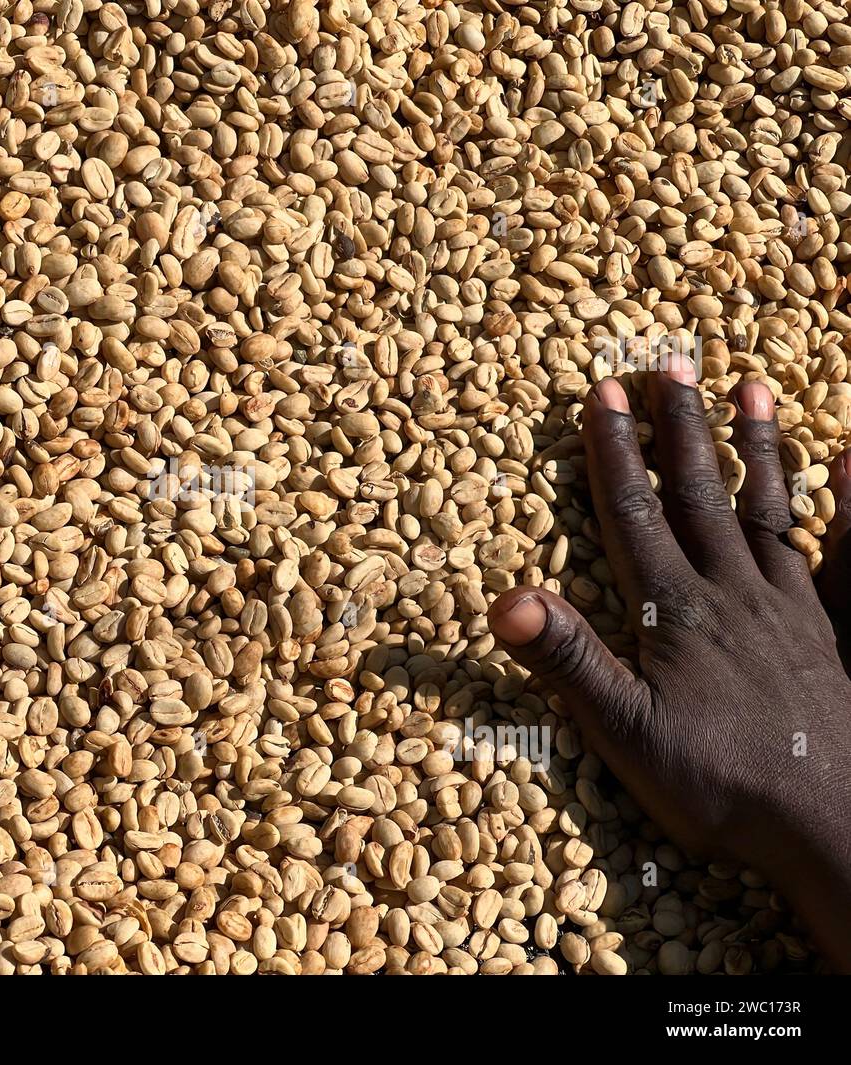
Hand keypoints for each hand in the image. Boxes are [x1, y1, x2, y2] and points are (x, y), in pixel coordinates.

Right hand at [488, 358, 850, 971]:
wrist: (834, 825)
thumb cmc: (720, 785)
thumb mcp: (624, 732)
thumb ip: (568, 661)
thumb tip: (506, 599)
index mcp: (676, 609)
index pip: (634, 514)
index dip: (614, 453)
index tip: (602, 393)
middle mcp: (732, 591)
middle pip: (699, 493)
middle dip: (678, 428)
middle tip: (668, 365)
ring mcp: (787, 607)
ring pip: (768, 508)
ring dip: (756, 447)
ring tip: (752, 390)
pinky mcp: (827, 630)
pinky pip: (833, 552)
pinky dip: (841, 506)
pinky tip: (848, 471)